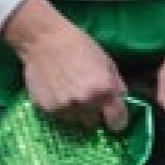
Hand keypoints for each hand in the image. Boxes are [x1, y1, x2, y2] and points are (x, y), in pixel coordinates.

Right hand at [1, 0, 128, 130]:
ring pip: (76, 122)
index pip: (117, 122)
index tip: (113, 118)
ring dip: (76, 112)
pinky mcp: (47, 108)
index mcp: (104, 90)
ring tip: (70, 93)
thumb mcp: (107, 62)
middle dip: (94, 114)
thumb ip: (117, 85)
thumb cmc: (79, 46)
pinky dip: (60, 108)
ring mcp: (65, 107)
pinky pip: (59, 116)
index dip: (117, 121)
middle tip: (87, 99)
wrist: (44, 39)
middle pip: (94, 124)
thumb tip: (120, 103)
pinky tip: (58, 91)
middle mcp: (86, 102)